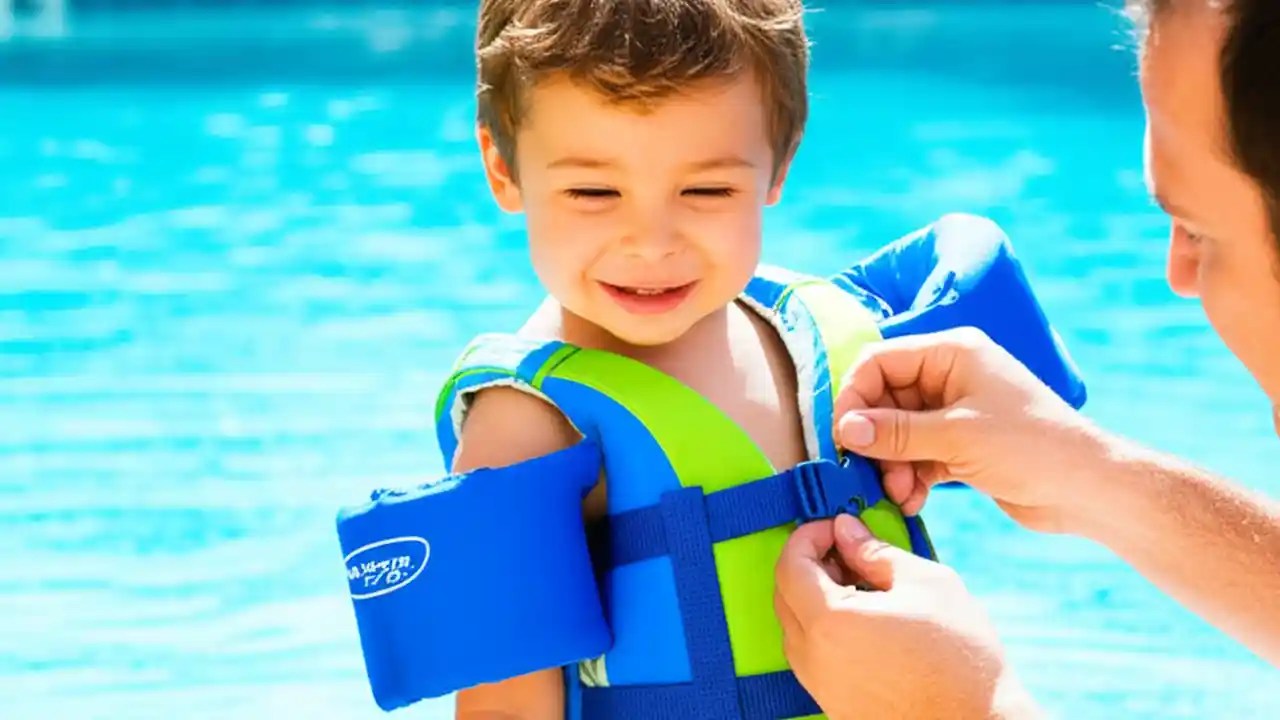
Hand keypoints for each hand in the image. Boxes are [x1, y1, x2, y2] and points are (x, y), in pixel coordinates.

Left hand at [774, 514, 1039, 719]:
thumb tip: (846, 530)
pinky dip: (824, 625)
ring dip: (816, 594)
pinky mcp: (831, 701)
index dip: (808, 535)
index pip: (790, 564)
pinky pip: (810, 651)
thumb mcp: (927, 584)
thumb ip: (876, 552)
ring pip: (795, 623)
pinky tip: (865, 618)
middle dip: (809, 562)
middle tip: (849, 550)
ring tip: (863, 584)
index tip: (836, 526)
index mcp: (829, 621)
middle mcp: (812, 656)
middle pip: (785, 592)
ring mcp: (818, 683)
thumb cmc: (959, 659)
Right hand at [833, 327, 1107, 533]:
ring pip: (897, 432)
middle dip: (875, 439)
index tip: (844, 437)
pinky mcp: (959, 445)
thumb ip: (896, 432)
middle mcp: (949, 376)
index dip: (854, 396)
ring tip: (900, 494)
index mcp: (951, 353)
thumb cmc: (1031, 447)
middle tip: (871, 473)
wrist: (1086, 489)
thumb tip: (846, 430)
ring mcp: (954, 411)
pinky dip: (908, 477)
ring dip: (891, 465)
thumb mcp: (956, 436)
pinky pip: (915, 455)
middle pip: (884, 399)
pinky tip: (913, 500)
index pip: (879, 361)